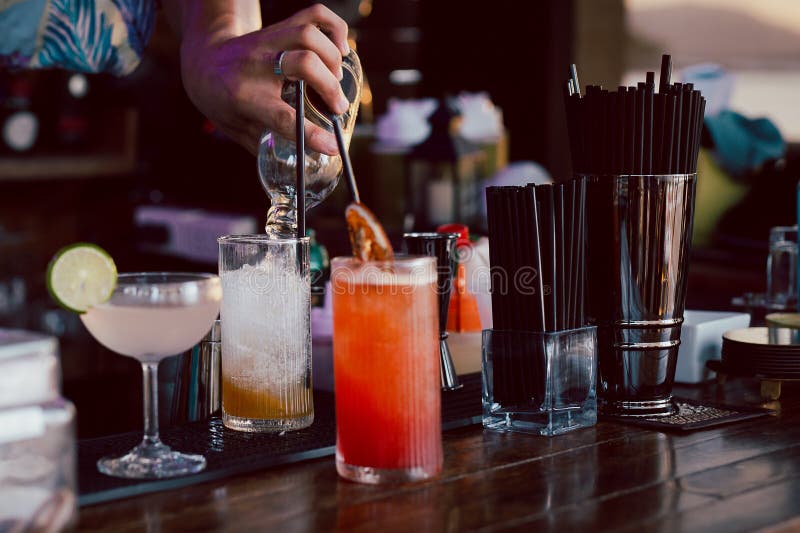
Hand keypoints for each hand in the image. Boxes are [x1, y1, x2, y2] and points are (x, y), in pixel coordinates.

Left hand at [178, 3, 349, 155]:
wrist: (203, 60)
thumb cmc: (221, 100)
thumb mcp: (235, 127)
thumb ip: (266, 144)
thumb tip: (303, 162)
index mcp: (242, 96)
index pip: (281, 116)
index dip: (310, 134)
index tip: (332, 146)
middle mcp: (256, 63)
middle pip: (304, 63)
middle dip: (330, 86)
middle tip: (338, 107)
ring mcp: (268, 41)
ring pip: (309, 34)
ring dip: (333, 57)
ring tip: (338, 79)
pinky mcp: (280, 27)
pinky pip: (314, 14)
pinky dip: (335, 27)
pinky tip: (341, 48)